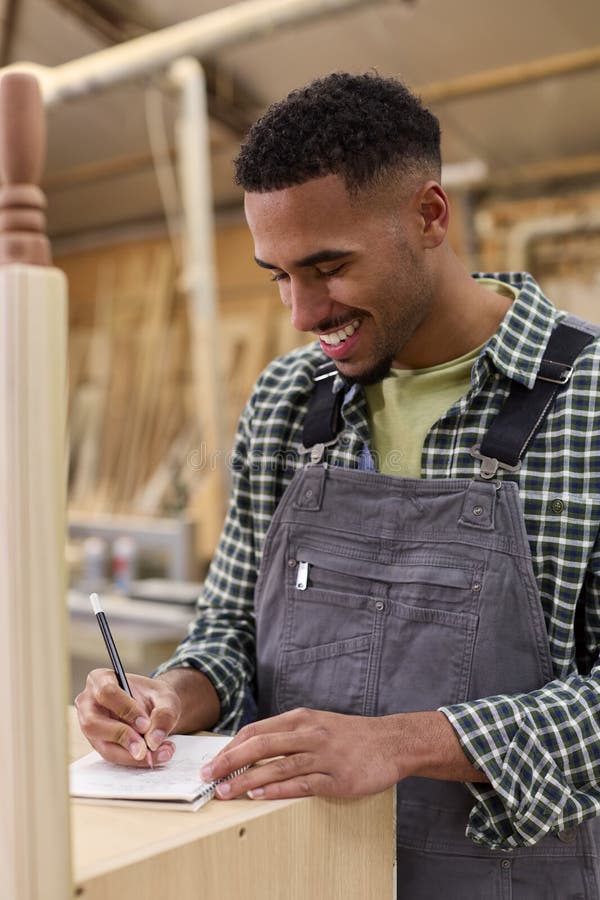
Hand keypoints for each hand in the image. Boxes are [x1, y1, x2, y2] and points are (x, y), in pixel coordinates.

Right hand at [75, 668, 179, 766]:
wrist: (154, 708)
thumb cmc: (154, 697)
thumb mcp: (166, 698)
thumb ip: (164, 714)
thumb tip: (154, 740)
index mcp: (100, 680)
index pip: (106, 693)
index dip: (125, 709)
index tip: (145, 724)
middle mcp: (88, 704)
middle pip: (93, 723)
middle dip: (122, 736)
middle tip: (145, 748)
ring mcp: (91, 727)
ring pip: (104, 746)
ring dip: (132, 754)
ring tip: (161, 752)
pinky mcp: (99, 744)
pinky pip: (113, 756)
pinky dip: (135, 759)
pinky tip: (155, 756)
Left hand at [201, 707, 405, 800]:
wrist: (392, 742)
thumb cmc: (350, 735)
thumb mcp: (317, 724)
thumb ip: (288, 734)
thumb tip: (252, 748)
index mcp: (301, 718)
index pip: (257, 730)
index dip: (231, 746)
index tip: (212, 761)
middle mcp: (309, 733)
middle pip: (261, 744)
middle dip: (230, 760)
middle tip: (208, 776)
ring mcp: (323, 755)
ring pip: (277, 765)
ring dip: (247, 779)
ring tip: (226, 791)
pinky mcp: (336, 777)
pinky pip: (302, 783)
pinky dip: (278, 789)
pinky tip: (259, 794)